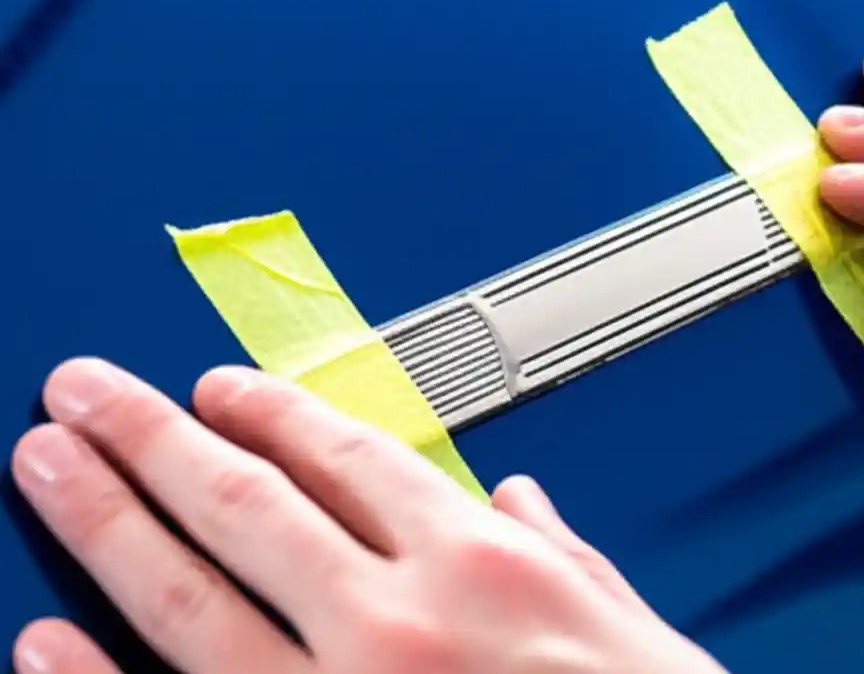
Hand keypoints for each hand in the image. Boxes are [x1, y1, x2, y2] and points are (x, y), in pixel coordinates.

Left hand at [10, 360, 724, 672]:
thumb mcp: (630, 626)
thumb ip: (562, 554)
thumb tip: (521, 498)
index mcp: (486, 569)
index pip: (352, 461)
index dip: (275, 414)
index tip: (225, 392)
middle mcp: (402, 624)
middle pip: (248, 504)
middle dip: (156, 437)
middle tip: (88, 393)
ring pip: (192, 599)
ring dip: (108, 522)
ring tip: (49, 466)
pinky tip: (45, 646)